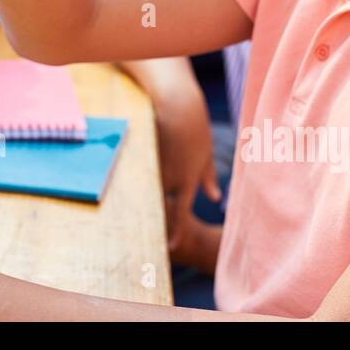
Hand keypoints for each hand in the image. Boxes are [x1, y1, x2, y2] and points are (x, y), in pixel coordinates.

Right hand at [154, 85, 221, 261]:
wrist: (176, 103)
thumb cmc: (196, 128)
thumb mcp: (206, 153)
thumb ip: (209, 177)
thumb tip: (216, 199)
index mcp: (187, 179)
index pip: (181, 213)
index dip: (176, 231)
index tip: (172, 246)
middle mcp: (169, 177)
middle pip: (161, 207)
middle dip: (158, 222)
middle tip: (156, 237)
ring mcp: (153, 167)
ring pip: (148, 192)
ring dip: (147, 204)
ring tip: (142, 217)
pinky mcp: (141, 156)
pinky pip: (140, 177)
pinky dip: (139, 185)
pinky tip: (134, 191)